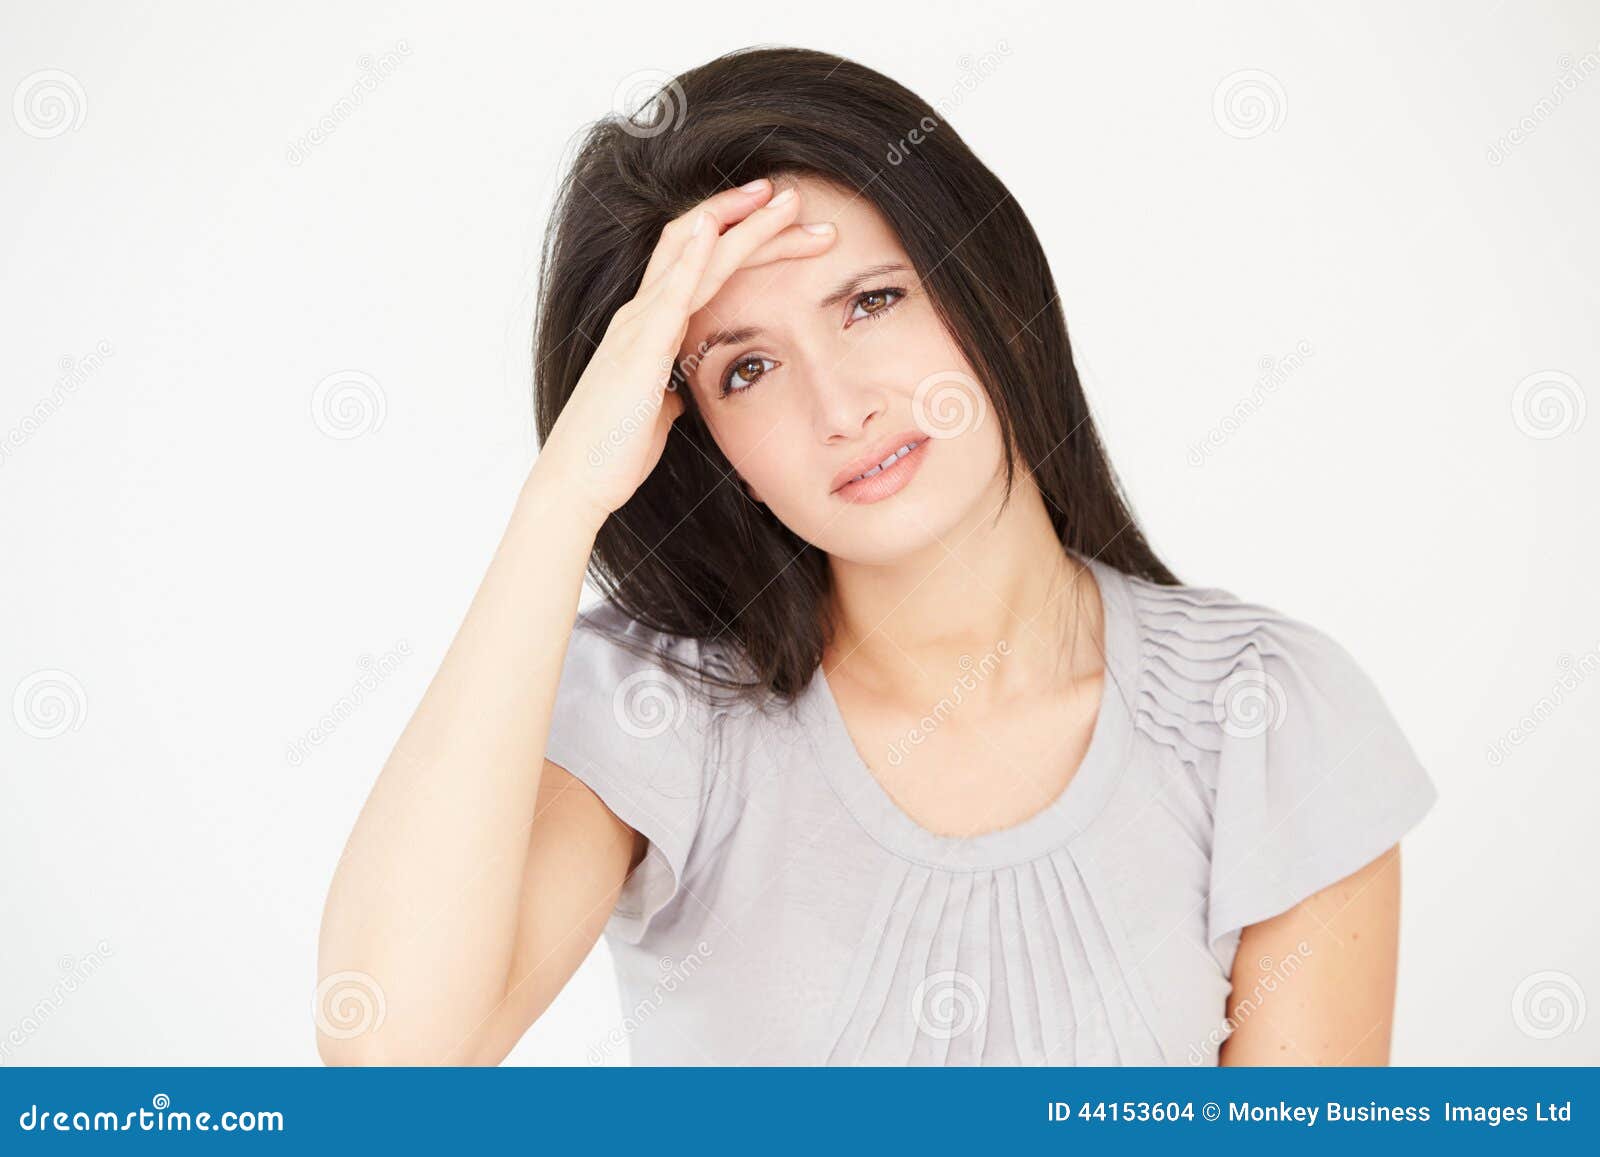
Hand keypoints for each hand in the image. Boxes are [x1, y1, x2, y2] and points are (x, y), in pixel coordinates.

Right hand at [537, 179, 835, 526]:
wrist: (577, 482)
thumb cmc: (614, 449)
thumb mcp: (657, 409)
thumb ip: (671, 385)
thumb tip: (684, 384)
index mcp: (652, 326)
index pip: (702, 264)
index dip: (742, 238)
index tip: (786, 224)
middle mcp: (642, 315)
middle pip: (702, 246)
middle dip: (751, 219)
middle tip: (797, 197)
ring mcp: (637, 328)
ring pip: (692, 256)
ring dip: (737, 223)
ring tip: (778, 200)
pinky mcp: (637, 351)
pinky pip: (667, 295)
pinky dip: (691, 258)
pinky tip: (714, 231)